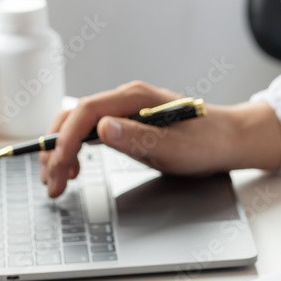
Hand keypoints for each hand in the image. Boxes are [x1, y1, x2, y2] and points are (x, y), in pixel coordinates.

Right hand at [40, 81, 280, 196]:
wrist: (230, 140)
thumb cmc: (208, 142)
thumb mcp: (175, 147)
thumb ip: (138, 138)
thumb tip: (102, 128)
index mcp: (135, 97)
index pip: (86, 111)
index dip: (66, 138)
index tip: (60, 166)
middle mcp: (126, 99)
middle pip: (74, 118)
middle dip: (56, 149)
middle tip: (51, 183)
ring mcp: (125, 111)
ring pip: (78, 126)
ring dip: (61, 152)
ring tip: (56, 181)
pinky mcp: (127, 124)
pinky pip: (90, 133)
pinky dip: (75, 151)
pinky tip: (74, 169)